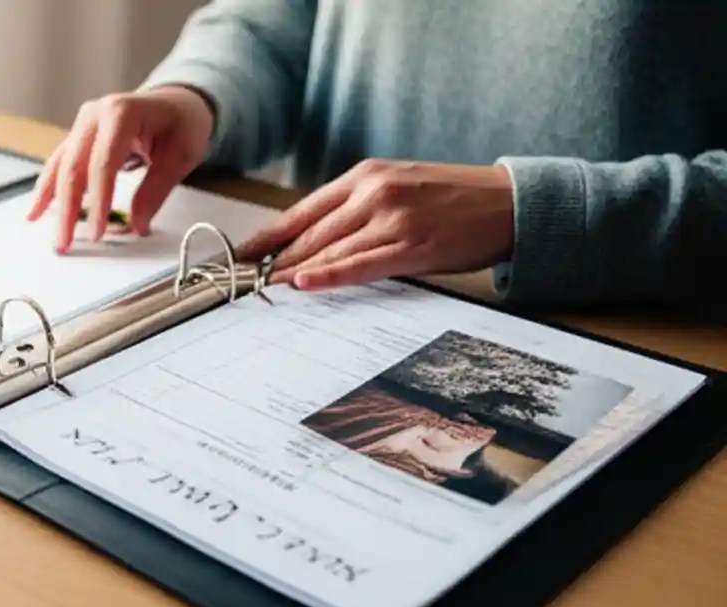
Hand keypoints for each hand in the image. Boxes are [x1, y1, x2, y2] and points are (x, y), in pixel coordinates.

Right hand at [27, 86, 213, 252]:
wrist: (177, 101)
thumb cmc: (182, 121)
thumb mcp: (181, 154)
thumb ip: (156, 189)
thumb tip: (137, 225)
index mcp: (121, 112)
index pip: (103, 163)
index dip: (98, 201)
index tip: (97, 232)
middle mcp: (95, 115)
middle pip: (74, 166)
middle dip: (68, 209)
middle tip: (66, 242)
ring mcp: (83, 125)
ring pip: (61, 167)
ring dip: (53, 203)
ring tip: (50, 233)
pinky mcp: (79, 137)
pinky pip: (59, 164)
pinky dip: (48, 189)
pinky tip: (37, 211)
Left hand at [239, 159, 514, 288]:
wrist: (509, 202)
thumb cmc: (453, 198)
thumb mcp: (398, 187)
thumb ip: (356, 207)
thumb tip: (312, 240)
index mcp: (365, 175)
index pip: (302, 210)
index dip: (267, 235)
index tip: (241, 254)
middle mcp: (374, 192)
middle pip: (309, 232)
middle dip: (272, 258)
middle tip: (239, 279)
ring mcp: (392, 218)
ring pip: (329, 249)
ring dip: (291, 271)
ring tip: (259, 288)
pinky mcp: (412, 245)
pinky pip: (360, 264)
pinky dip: (328, 274)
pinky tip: (302, 282)